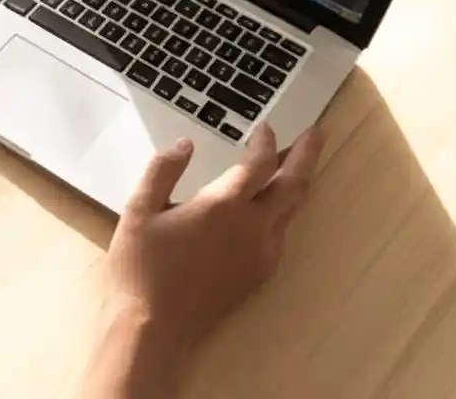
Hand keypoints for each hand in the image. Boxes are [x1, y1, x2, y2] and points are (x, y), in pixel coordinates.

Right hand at [82, 122, 323, 397]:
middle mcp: (252, 227)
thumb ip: (162, 170)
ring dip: (297, 182)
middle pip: (294, 184)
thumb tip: (185, 144)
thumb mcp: (138, 210)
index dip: (266, 140)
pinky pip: (281, 234)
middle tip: (317, 133)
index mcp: (222, 205)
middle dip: (307, 155)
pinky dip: (283, 210)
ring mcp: (261, 253)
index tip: (264, 127)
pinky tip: (270, 208)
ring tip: (296, 164)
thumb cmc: (141, 268)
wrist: (154, 328)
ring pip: (292, 210)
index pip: (259, 162)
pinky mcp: (259, 274)